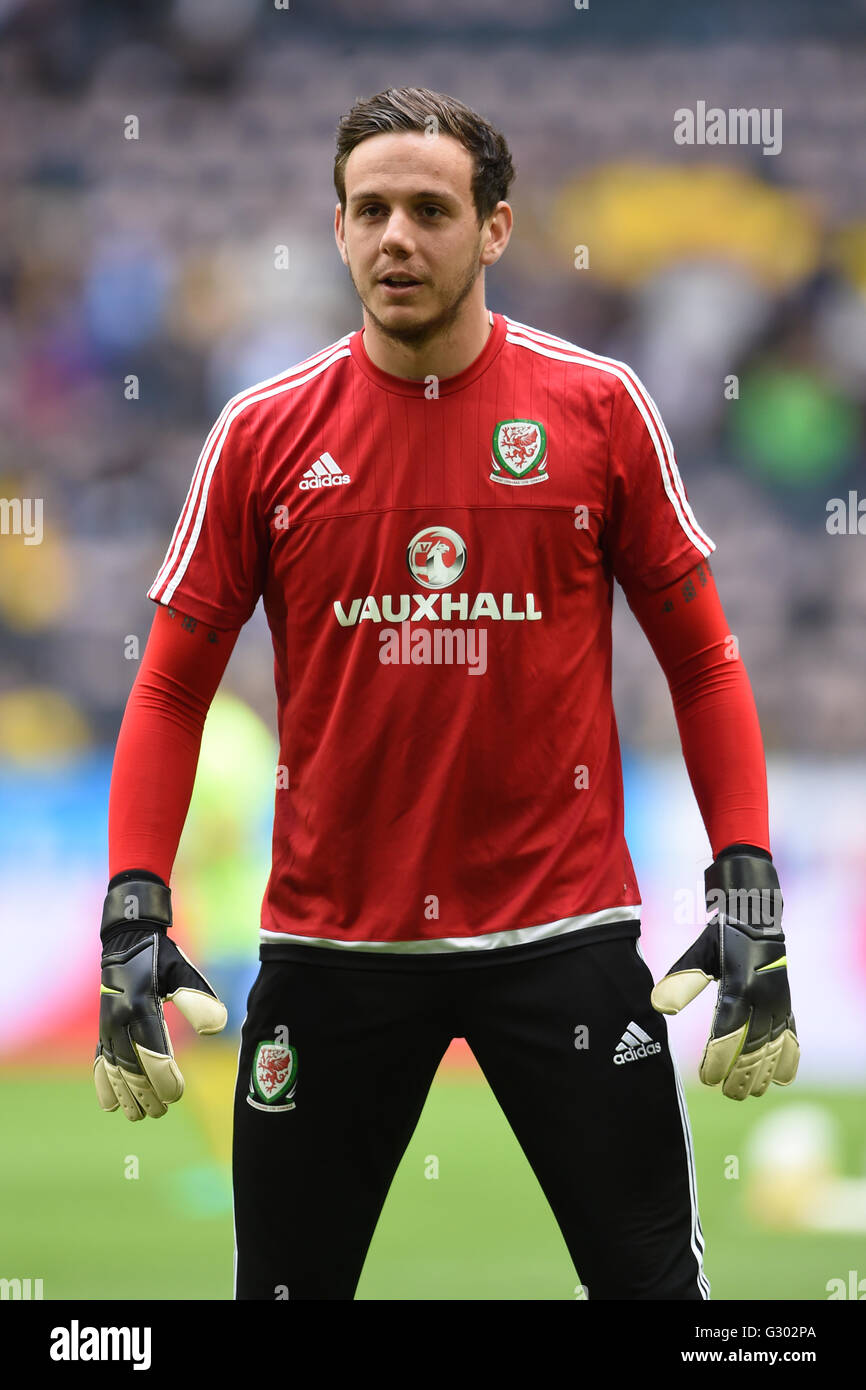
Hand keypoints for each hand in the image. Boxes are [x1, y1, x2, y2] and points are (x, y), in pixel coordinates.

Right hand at [93, 876, 226, 1120]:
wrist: (127, 941)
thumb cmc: (161, 959)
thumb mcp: (183, 972)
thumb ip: (198, 1000)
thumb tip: (216, 1029)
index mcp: (140, 1007)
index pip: (152, 1053)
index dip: (164, 1078)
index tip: (178, 1094)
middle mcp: (119, 1020)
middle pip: (131, 1068)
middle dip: (146, 1094)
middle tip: (163, 1112)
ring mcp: (107, 1027)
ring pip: (113, 1070)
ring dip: (125, 1096)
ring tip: (139, 1116)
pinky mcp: (103, 1030)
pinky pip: (99, 1062)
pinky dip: (103, 1084)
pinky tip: (109, 1105)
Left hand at [651, 849, 798, 1099]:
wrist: (757, 918)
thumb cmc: (721, 938)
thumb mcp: (699, 953)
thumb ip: (682, 980)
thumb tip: (658, 1005)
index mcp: (739, 985)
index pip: (728, 1030)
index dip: (719, 1057)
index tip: (707, 1079)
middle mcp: (763, 996)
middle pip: (754, 1045)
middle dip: (742, 1073)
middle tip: (728, 1094)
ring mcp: (779, 1002)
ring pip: (774, 1046)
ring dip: (764, 1072)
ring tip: (751, 1092)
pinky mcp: (787, 1004)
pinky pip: (792, 1035)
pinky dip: (789, 1058)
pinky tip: (783, 1079)